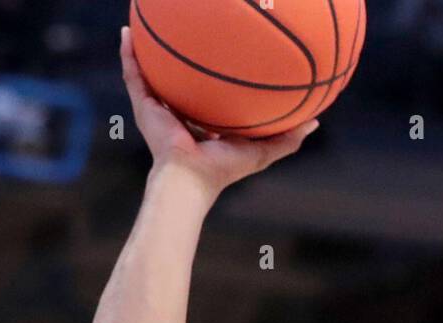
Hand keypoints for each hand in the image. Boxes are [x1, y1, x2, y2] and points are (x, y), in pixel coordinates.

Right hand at [120, 26, 318, 198]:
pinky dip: (128, 55)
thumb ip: (287, 138)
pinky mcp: (144, 108)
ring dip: (148, 51)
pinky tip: (126, 32)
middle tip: (187, 32)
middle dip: (182, 60)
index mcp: (206, 125)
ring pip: (152, 74)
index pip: (209, 97)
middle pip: (180, 81)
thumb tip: (316, 123)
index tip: (224, 55)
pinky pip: (134, 75)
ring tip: (146, 24)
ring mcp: (160, 111)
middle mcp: (181, 115)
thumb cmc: (223, 169)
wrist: (189, 178)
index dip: (215, 79)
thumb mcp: (262, 150)